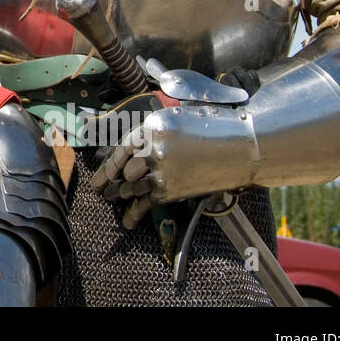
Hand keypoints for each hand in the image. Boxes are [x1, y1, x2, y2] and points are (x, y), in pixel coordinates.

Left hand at [90, 101, 257, 228]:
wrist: (241, 146)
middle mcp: (152, 150)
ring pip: (132, 186)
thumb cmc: (209, 128)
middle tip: (101, 189)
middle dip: (111, 181)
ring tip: (110, 198)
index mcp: (150, 129)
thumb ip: (150, 133)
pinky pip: (145, 202)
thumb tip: (129, 151)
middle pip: (124, 170)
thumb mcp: (173, 120)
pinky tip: (127, 221)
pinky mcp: (172, 189)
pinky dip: (134, 213)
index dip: (107, 165)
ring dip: (120, 194)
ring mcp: (162, 171)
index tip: (98, 176)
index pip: (121, 149)